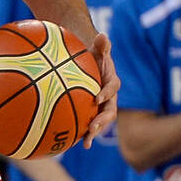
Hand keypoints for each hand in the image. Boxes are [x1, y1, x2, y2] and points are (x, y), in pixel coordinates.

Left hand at [84, 31, 118, 148]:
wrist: (88, 63)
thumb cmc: (91, 55)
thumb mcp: (96, 49)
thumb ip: (101, 45)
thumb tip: (103, 35)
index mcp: (111, 82)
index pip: (112, 88)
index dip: (106, 93)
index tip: (97, 97)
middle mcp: (108, 97)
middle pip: (109, 111)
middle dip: (102, 120)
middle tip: (93, 127)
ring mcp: (100, 107)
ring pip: (100, 121)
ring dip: (94, 132)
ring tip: (86, 142)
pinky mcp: (91, 114)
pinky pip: (87, 125)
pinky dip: (81, 135)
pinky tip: (68, 145)